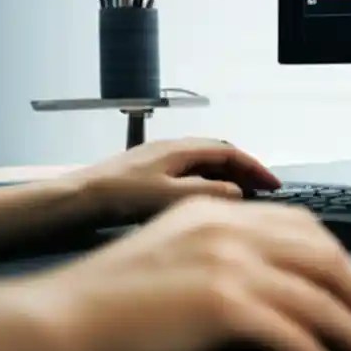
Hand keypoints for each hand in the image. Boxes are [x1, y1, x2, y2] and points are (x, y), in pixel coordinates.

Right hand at [31, 197, 350, 350]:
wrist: (60, 321)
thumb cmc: (108, 298)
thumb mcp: (174, 251)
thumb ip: (222, 251)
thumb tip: (272, 279)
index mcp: (217, 214)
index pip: (301, 225)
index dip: (335, 254)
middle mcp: (229, 231)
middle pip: (321, 256)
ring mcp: (228, 265)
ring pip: (315, 296)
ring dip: (347, 327)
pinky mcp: (223, 305)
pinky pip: (290, 331)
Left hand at [67, 138, 280, 224]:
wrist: (77, 198)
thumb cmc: (117, 196)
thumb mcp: (170, 197)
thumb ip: (209, 192)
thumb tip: (238, 192)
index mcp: (181, 149)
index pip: (230, 152)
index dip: (256, 167)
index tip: (273, 184)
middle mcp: (173, 148)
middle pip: (220, 154)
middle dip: (245, 171)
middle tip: (263, 190)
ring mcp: (161, 158)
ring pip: (205, 163)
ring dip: (227, 177)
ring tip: (241, 198)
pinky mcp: (150, 171)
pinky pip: (191, 171)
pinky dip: (209, 183)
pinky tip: (208, 202)